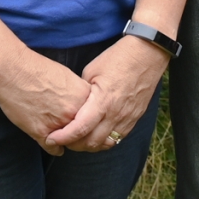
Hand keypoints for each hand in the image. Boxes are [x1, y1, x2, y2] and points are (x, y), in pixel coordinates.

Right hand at [0, 49, 93, 154]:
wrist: (13, 71)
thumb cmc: (38, 69)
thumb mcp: (67, 77)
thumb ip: (79, 94)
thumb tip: (86, 107)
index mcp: (84, 97)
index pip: (96, 118)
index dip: (91, 122)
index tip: (86, 124)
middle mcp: (75, 112)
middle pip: (87, 133)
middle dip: (82, 135)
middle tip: (76, 135)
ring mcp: (59, 124)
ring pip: (71, 143)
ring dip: (68, 142)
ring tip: (63, 137)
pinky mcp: (42, 132)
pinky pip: (53, 148)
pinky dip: (53, 147)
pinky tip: (52, 143)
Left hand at [50, 36, 167, 152]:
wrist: (147, 53)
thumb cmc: (118, 58)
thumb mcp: (92, 70)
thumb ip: (82, 93)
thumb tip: (74, 105)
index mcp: (103, 101)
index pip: (80, 129)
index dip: (63, 138)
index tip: (51, 138)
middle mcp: (116, 113)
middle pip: (91, 142)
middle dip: (73, 145)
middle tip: (62, 139)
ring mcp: (128, 118)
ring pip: (105, 144)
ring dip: (89, 145)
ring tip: (78, 139)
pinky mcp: (135, 118)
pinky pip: (118, 138)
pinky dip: (104, 140)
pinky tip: (96, 134)